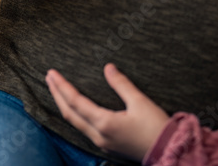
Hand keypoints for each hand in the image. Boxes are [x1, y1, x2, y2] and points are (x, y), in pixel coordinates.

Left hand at [46, 64, 168, 161]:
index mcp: (104, 123)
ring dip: (63, 104)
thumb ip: (121, 84)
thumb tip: (108, 67)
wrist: (169, 150)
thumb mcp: (140, 101)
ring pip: (75, 122)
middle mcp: (98, 135)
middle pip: (69, 113)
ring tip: (57, 90)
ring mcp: (101, 142)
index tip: (52, 73)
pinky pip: (83, 128)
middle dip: (57, 95)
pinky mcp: (107, 144)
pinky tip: (74, 107)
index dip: (62, 86)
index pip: (75, 102)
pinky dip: (74, 114)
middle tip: (48, 77)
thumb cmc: (156, 126)